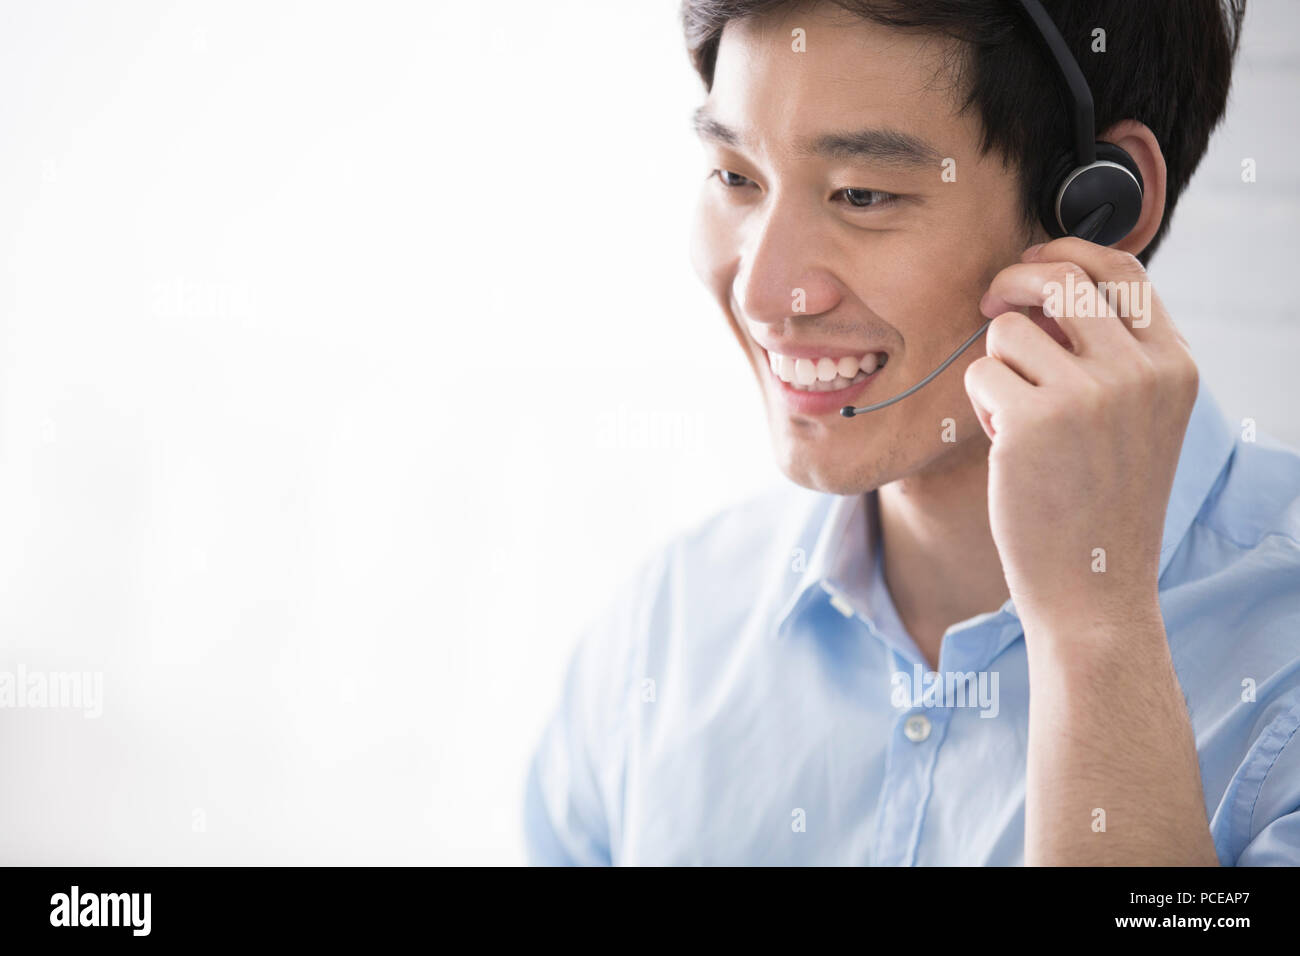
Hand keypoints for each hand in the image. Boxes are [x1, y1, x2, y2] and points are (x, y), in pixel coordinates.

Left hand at [964, 238, 1198, 635]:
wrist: (1094, 588)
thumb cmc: (1101, 503)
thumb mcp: (1136, 420)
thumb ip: (1112, 354)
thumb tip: (1045, 286)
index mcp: (1175, 366)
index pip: (1124, 270)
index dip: (1069, 251)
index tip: (1034, 260)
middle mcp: (1140, 371)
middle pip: (1062, 277)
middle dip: (1013, 279)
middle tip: (991, 302)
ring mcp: (1088, 394)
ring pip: (1010, 329)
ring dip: (997, 365)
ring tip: (1015, 418)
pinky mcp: (1031, 420)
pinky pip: (980, 373)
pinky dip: (980, 404)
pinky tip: (1004, 448)